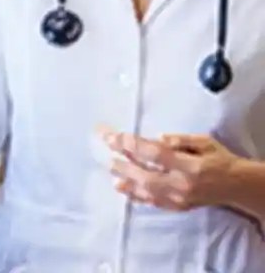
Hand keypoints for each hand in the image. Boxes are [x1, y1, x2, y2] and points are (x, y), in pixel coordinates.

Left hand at [101, 128, 238, 211]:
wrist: (236, 185)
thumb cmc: (219, 159)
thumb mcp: (204, 141)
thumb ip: (180, 140)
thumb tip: (157, 138)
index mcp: (190, 166)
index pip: (155, 154)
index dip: (132, 145)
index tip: (114, 137)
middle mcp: (183, 185)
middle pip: (146, 176)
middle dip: (123, 164)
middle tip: (108, 153)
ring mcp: (179, 199)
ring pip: (146, 192)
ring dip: (126, 180)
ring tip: (111, 169)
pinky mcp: (178, 207)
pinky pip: (152, 202)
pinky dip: (135, 194)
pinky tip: (122, 187)